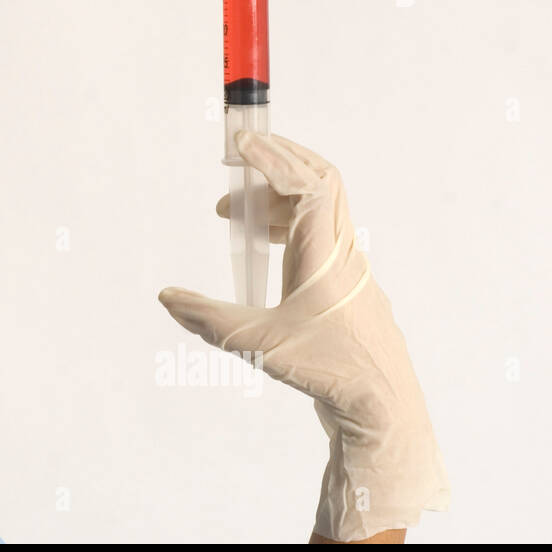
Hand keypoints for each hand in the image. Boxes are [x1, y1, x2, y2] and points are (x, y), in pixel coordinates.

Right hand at [157, 129, 449, 541]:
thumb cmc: (328, 370)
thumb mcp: (257, 342)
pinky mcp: (350, 288)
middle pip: (320, 182)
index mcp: (325, 251)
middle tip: (239, 160)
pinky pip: (321, 235)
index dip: (273, 157)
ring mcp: (351, 268)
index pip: (306, 182)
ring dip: (278, 199)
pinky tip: (263, 247)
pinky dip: (289, 225)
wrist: (384, 408)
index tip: (240, 144)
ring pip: (320, 210)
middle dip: (278, 162)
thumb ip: (207, 317)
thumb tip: (167, 296)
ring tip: (235, 216)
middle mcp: (344, 251)